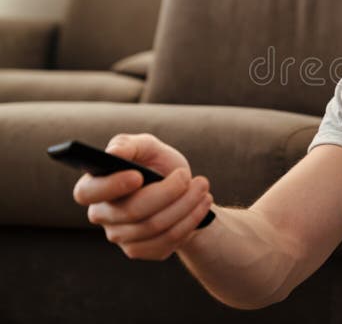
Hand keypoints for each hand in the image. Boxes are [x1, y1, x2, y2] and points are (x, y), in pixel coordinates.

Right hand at [72, 133, 213, 260]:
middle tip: (191, 177)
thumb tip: (113, 153)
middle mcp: (101, 214)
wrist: (183, 191)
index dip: (111, 186)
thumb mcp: (149, 147)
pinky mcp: (138, 250)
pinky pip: (166, 241)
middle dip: (169, 191)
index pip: (87, 192)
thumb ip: (129, 144)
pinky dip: (190, 220)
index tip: (138, 176)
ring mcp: (119, 236)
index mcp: (95, 185)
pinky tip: (201, 205)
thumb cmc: (159, 165)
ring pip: (154, 226)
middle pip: (132, 211)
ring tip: (203, 187)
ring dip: (186, 204)